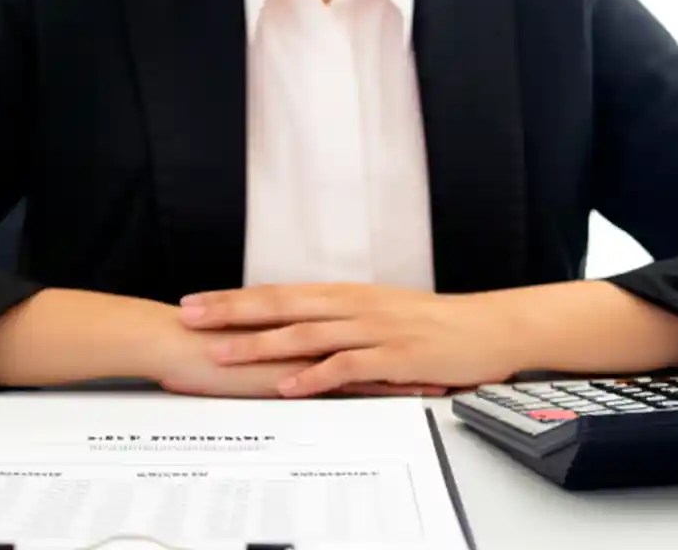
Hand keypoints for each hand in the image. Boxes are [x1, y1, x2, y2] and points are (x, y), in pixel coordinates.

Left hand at [178, 284, 523, 396]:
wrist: (487, 327)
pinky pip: (347, 365)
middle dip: (231, 311)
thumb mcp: (378, 314)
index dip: (235, 298)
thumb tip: (298, 329)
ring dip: (261, 343)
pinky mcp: (393, 356)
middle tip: (191, 317)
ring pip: (306, 333)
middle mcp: (353, 306)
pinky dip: (315, 375)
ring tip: (223, 352)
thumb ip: (338, 321)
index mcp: (346, 295)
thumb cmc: (434, 325)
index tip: (197, 302)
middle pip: (281, 305)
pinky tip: (289, 385)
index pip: (279, 292)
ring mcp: (372, 330)